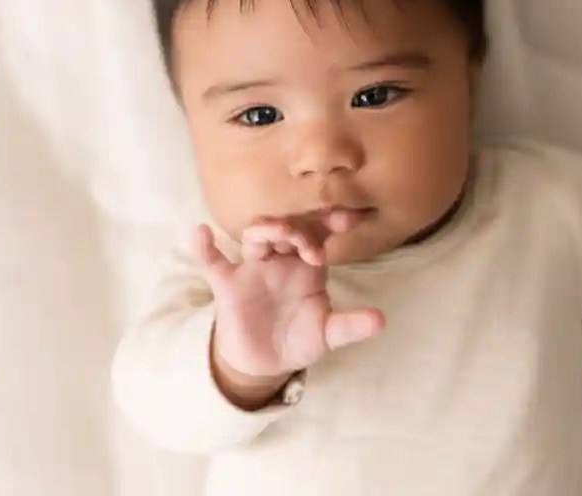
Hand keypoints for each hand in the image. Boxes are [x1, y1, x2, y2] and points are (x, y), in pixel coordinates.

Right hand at [196, 214, 384, 408]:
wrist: (265, 363)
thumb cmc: (298, 340)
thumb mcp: (327, 336)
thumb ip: (351, 326)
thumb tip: (381, 320)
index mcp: (308, 267)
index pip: (321, 235)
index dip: (332, 223)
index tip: (349, 219)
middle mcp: (281, 261)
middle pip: (288, 229)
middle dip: (299, 229)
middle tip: (309, 246)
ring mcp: (253, 270)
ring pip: (255, 237)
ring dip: (266, 231)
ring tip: (275, 233)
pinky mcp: (228, 285)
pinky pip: (212, 262)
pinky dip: (204, 247)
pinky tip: (200, 232)